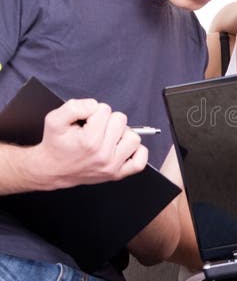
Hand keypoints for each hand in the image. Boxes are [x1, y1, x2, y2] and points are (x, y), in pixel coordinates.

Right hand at [32, 99, 147, 189]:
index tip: (85, 121)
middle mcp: (103, 155)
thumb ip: (73, 106)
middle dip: (108, 120)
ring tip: (107, 137)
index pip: (105, 109)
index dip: (94, 111)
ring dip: (122, 134)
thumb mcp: (54, 119)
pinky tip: (121, 147)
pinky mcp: (117, 174)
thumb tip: (94, 105)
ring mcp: (112, 166)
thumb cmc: (56, 145)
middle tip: (95, 129)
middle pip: (121, 120)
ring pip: (133, 138)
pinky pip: (140, 161)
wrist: (52, 169)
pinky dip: (135, 152)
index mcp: (89, 141)